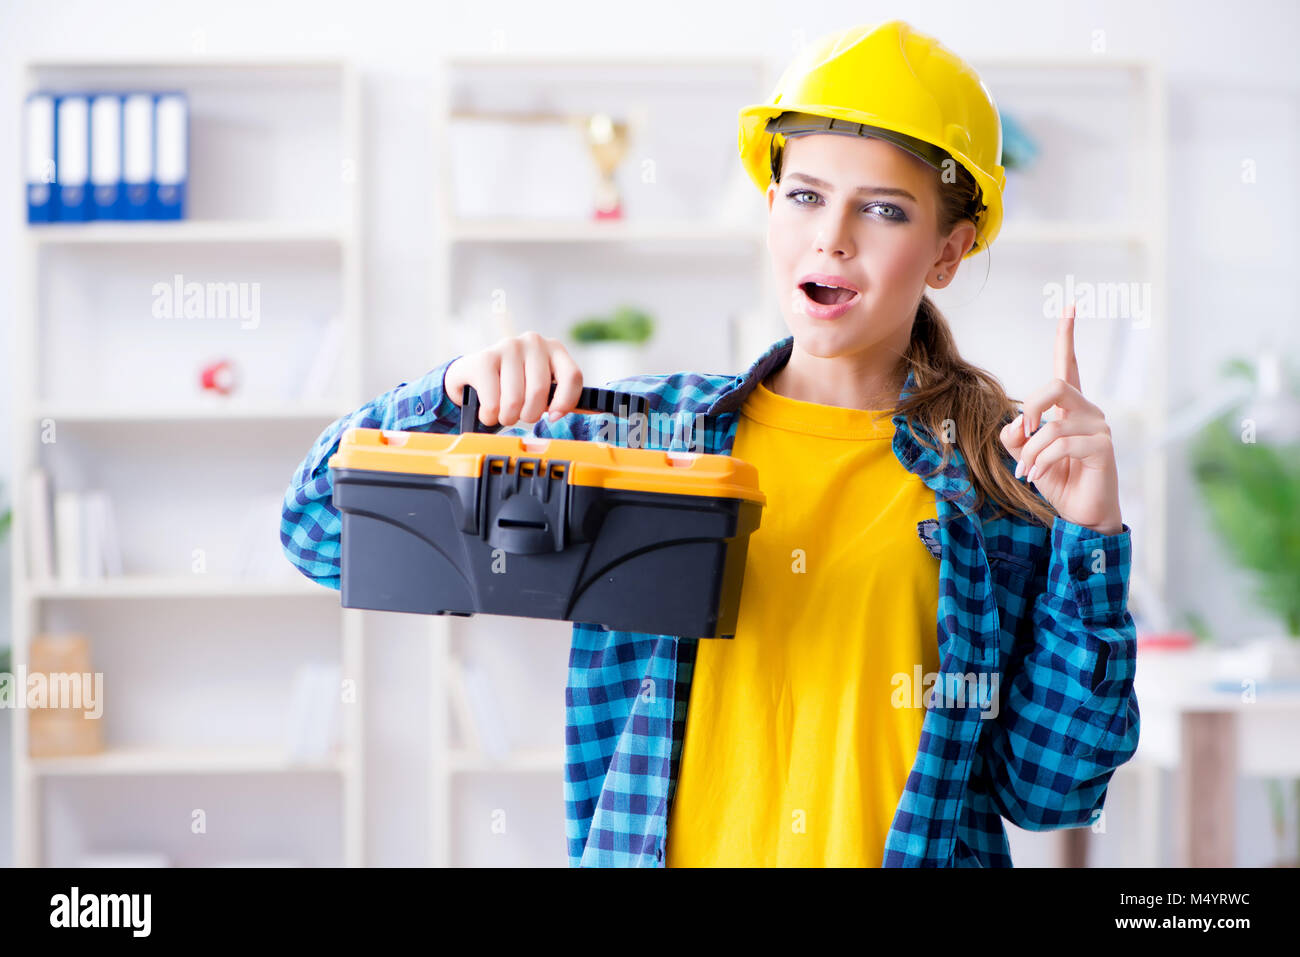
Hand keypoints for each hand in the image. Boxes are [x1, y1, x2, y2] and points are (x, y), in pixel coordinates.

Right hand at [444, 332, 583, 427]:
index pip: (572, 376)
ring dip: (507, 417)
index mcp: (554, 349)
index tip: (553, 417)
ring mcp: (509, 346)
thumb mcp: (542, 387)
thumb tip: (572, 412)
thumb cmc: (515, 384)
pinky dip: (489, 416)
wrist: (474, 374)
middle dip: (529, 415)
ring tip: (503, 412)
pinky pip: (493, 403)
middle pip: (539, 392)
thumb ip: (560, 398)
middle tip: (520, 414)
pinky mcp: (485, 358)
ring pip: (515, 401)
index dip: (565, 403)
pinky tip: (487, 410)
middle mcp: (534, 342)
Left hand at [999, 303, 1123, 535]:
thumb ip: (1015, 436)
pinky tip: (1038, 477)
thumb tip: (1015, 424)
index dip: (1067, 336)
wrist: (1081, 514)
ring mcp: (1098, 427)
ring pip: (1052, 425)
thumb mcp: (1026, 456)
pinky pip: (1061, 445)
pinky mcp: (1102, 447)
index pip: (1068, 364)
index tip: (1070, 306)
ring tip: (1026, 472)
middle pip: (1055, 385)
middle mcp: (1087, 411)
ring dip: (1030, 452)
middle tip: (1021, 436)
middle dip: (1030, 409)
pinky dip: (1041, 462)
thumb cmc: (1057, 480)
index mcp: (1069, 408)